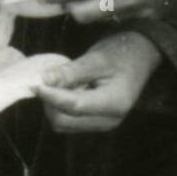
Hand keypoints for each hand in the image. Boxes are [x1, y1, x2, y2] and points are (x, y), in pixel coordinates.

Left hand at [35, 32, 161, 132]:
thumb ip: (70, 72)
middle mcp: (108, 120)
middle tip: (48, 78)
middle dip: (50, 102)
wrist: (142, 55)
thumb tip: (42, 81)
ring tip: (62, 82)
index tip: (34, 83)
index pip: (73, 106)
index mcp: (114, 103)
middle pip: (64, 121)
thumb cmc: (123, 52)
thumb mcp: (97, 57)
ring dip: (54, 105)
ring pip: (63, 123)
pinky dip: (61, 107)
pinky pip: (69, 120)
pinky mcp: (96, 122)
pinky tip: (68, 89)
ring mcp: (102, 124)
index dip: (50, 96)